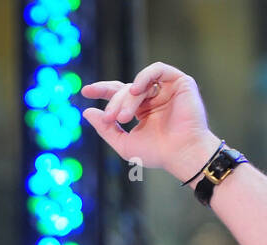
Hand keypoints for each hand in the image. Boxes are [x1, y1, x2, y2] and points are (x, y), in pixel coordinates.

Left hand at [81, 62, 220, 182]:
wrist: (181, 154)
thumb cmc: (157, 153)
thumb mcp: (123, 143)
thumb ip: (105, 128)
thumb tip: (86, 112)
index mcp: (142, 110)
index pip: (119, 94)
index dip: (102, 90)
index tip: (85, 91)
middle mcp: (154, 98)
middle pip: (125, 90)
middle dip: (114, 103)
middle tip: (109, 118)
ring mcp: (167, 90)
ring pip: (138, 84)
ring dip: (127, 98)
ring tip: (123, 117)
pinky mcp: (180, 82)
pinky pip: (158, 69)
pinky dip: (143, 77)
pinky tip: (135, 90)